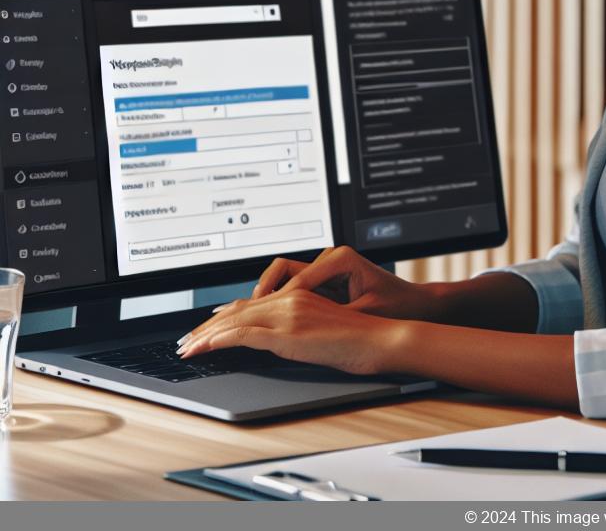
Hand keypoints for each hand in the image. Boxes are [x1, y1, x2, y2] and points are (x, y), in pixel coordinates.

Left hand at [177, 289, 404, 374]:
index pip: (251, 304)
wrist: (380, 339)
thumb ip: (298, 326)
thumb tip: (277, 338)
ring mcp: (288, 314)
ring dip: (205, 335)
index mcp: (299, 295)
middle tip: (186, 340)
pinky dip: (219, 340)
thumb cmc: (361, 337)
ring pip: (235, 320)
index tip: (204, 328)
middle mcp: (290, 299)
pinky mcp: (288, 333)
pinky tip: (205, 348)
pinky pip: (245, 334)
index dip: (224, 316)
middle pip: (237, 310)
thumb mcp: (323, 327)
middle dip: (207, 327)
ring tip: (187, 348)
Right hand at [247, 245, 439, 320]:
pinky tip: (264, 317)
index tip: (252, 320)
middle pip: (280, 272)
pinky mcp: (324, 281)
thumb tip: (298, 319)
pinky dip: (276, 300)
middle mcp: (329, 259)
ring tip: (244, 318)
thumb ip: (334, 315)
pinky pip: (291, 286)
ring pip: (281, 278)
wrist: (414, 306)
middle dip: (258, 296)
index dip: (271, 303)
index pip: (294, 281)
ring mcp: (325, 269)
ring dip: (264, 297)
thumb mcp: (364, 313)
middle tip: (235, 318)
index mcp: (339, 260)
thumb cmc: (396, 307)